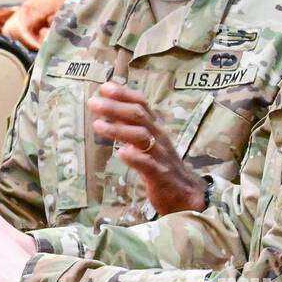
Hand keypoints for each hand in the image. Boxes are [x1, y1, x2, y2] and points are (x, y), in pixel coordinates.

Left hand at [89, 81, 205, 215]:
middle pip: (139, 116)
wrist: (188, 195)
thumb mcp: (149, 144)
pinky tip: (121, 153)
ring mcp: (160, 156)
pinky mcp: (160, 175)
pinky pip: (148, 164)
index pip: (141, 105)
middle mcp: (159, 138)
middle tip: (93, 102)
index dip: (124, 95)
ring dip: (118, 129)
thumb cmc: (163, 166)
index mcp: (156, 129)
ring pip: (141, 137)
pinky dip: (135, 158)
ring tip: (97, 125)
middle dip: (115, 107)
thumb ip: (133, 130)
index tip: (104, 87)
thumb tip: (111, 116)